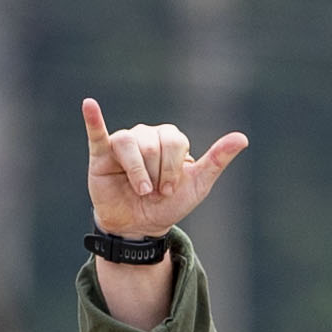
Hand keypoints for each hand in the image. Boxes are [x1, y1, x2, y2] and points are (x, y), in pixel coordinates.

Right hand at [81, 97, 245, 240]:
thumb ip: (217, 159)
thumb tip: (242, 138)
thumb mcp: (198, 184)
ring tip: (140, 190)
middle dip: (155, 175)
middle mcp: (147, 135)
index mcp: (170, 138)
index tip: (170, 190)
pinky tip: (89, 105)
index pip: (174, 142)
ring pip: (129, 144)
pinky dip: (93, 119)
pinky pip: (97, 133)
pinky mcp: (101, 154)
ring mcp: (123, 143)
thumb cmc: (169, 204)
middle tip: (153, 192)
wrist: (139, 226)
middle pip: (152, 145)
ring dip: (137, 172)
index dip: (173, 170)